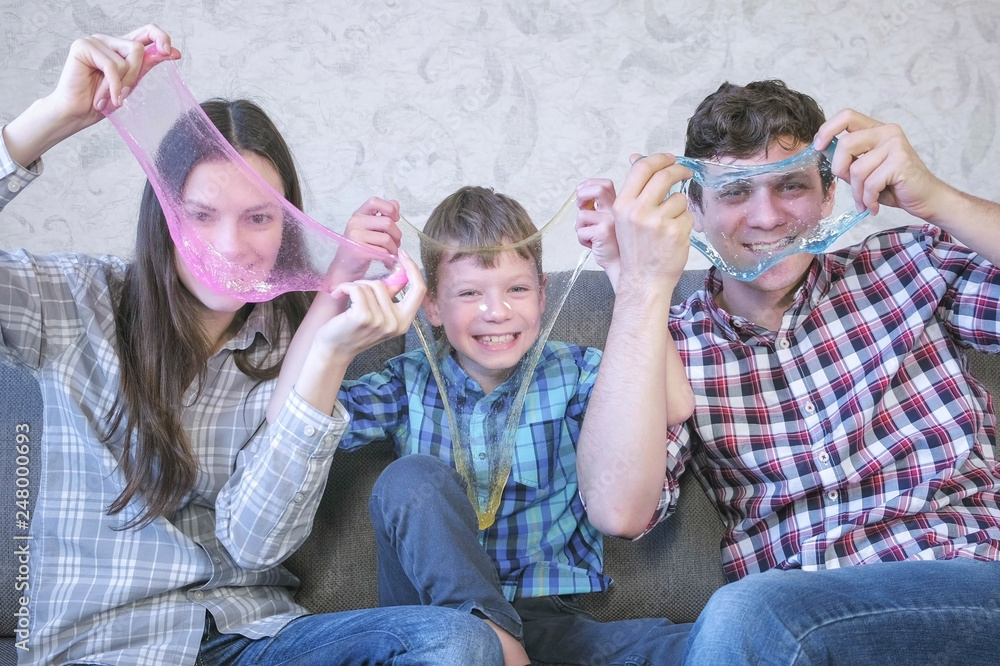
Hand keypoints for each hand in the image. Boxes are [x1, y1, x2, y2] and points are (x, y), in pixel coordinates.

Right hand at [3, 24, 179, 165]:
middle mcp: (109, 41)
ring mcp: (95, 41)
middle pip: (138, 48)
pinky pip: (112, 66)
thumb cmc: (102, 101)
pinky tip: (105, 99)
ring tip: (110, 96)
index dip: (161, 38)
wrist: (76, 113)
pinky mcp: (83, 46)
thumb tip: (171, 52)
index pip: (147, 32)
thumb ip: (146, 66)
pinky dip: (113, 86)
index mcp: (121, 48)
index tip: (173, 54)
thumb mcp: (130, 83)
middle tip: (124, 93)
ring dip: (122, 84)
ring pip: (126, 59)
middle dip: (135, 75)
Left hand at [315, 249, 425, 358]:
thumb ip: (391, 297)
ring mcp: (380, 321)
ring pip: (370, 285)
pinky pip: (357, 288)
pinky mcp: (363, 317)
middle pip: (386, 284)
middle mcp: (395, 323)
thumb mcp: (379, 315)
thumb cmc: (353, 330)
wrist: (333, 351)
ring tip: (346, 300)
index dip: (413, 269)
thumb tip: (400, 271)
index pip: (419, 290)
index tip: (403, 254)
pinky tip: (337, 295)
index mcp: (404, 322)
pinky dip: (344, 287)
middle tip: (354, 293)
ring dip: (354, 287)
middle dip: (367, 284)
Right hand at [325, 197, 402, 290]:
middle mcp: (355, 223)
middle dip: (397, 235)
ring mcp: (356, 237)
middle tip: (396, 243)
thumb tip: (395, 205)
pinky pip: (383, 252)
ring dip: (394, 249)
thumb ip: (382, 216)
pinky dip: (389, 259)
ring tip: (391, 253)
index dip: (389, 208)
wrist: (344, 268)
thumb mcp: (368, 228)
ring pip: (387, 239)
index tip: (395, 219)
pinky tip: (387, 261)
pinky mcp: (359, 252)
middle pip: (387, 222)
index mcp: (358, 214)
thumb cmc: (359, 247)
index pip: (375, 201)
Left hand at [575, 178, 621, 287]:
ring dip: (580, 227)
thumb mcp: (609, 222)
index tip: (581, 192)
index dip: (589, 184)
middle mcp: (617, 210)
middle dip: (581, 196)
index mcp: (618, 206)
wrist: (621, 265)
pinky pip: (581, 231)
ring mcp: (610, 220)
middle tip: (580, 207)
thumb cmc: (613, 245)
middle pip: (597, 190)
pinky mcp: (603, 232)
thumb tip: (581, 200)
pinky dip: (582, 240)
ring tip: (590, 237)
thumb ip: (600, 209)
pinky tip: (592, 245)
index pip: (605, 184)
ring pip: (582, 215)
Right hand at [611, 153, 693, 291]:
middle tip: (686, 173)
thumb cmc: (636, 250)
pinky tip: (675, 236)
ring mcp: (657, 222)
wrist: (643, 280)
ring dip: (680, 208)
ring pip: (679, 198)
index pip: (642, 168)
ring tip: (670, 224)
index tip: (670, 159)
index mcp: (622, 205)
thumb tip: (636, 158)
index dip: (659, 158)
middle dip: (679, 170)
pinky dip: (685, 224)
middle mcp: (637, 211)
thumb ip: (634, 189)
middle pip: (664, 176)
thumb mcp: (625, 218)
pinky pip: (688, 216)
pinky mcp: (675, 231)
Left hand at [813, 108, 948, 219]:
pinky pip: (870, 183)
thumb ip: (849, 158)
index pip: (847, 116)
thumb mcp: (865, 169)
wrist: (925, 198)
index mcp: (876, 129)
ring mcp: (895, 145)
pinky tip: (874, 205)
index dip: (827, 129)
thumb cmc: (894, 185)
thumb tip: (823, 151)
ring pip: (856, 170)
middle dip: (840, 170)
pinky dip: (868, 199)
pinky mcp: (900, 161)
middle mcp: (887, 132)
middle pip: (845, 145)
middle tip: (851, 186)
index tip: (817, 147)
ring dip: (857, 192)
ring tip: (867, 200)